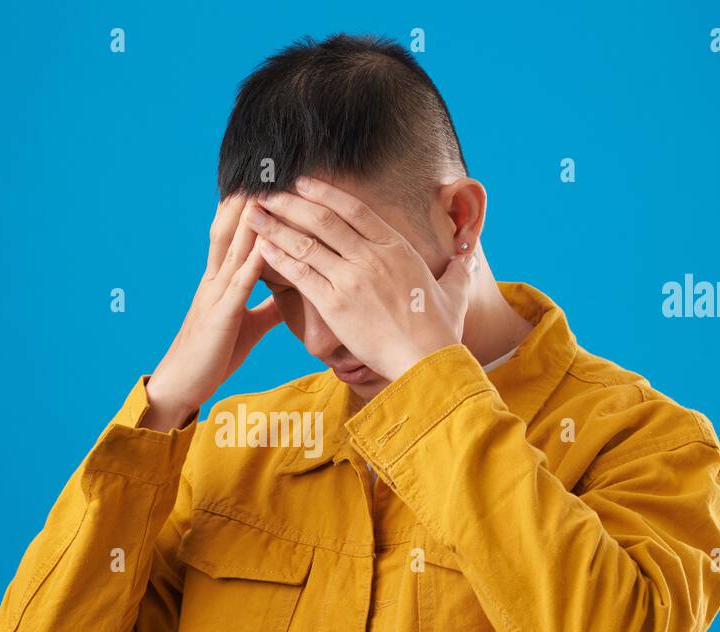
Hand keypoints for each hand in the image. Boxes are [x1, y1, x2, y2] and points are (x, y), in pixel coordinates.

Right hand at [141, 196, 279, 430]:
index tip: (267, 180)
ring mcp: (215, 296)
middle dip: (246, 200)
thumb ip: (267, 306)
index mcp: (220, 282)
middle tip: (264, 167)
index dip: (248, 207)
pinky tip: (266, 245)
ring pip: (234, 250)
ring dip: (249, 220)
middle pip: (231, 231)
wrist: (181, 385)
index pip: (235, 235)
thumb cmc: (212, 356)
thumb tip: (291, 292)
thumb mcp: (246, 325)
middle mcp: (214, 281)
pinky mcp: (221, 317)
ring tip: (265, 190)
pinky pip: (238, 286)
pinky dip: (252, 264)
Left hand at [245, 177, 474, 381]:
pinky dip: (278, 258)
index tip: (303, 183)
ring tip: (253, 214)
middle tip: (267, 192)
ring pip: (306, 243)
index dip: (324, 193)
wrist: (427, 359)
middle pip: (323, 219)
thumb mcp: (455, 290)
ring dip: (276, 226)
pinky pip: (301, 274)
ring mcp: (352, 278)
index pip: (354, 210)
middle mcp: (372, 256)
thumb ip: (457, 269)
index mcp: (397, 247)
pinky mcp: (336, 304)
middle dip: (291, 202)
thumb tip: (466, 258)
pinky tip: (260, 247)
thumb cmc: (441, 329)